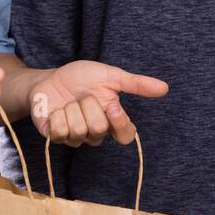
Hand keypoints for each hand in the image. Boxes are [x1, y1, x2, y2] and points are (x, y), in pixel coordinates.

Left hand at [29, 61, 168, 146]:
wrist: (50, 78)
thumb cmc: (81, 78)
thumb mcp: (110, 76)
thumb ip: (136, 84)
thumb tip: (165, 88)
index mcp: (112, 120)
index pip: (126, 136)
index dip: (119, 123)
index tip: (111, 105)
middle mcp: (95, 133)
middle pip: (99, 129)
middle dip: (88, 105)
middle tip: (82, 96)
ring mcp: (75, 138)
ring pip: (78, 130)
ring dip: (71, 109)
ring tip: (69, 102)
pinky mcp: (55, 138)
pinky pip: (59, 132)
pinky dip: (56, 115)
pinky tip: (56, 110)